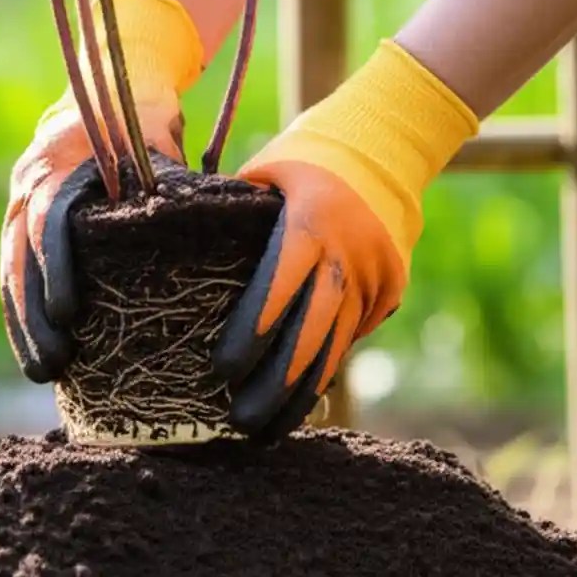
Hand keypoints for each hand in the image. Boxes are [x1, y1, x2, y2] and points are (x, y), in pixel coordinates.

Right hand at [0, 0, 204, 382]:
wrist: (109, 78)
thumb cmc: (142, 114)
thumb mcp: (154, 140)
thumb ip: (163, 177)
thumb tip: (195, 231)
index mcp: (58, 160)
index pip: (46, 221)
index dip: (55, 270)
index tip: (67, 314)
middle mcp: (29, 180)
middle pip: (18, 256)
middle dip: (32, 315)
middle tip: (54, 364)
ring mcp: (20, 198)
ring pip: (11, 269)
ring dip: (24, 323)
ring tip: (44, 371)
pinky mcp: (22, 217)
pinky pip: (15, 270)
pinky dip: (23, 310)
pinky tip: (37, 350)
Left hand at [213, 39, 480, 440]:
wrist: (386, 146)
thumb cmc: (307, 156)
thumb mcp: (267, 172)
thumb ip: (237, 212)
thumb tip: (185, 244)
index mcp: (312, 221)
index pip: (280, 285)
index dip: (253, 330)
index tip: (223, 369)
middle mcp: (350, 253)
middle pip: (312, 330)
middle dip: (276, 380)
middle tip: (241, 419)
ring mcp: (377, 275)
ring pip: (336, 344)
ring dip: (303, 390)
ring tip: (268, 429)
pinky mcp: (391, 288)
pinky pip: (353, 334)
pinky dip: (325, 364)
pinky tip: (297, 398)